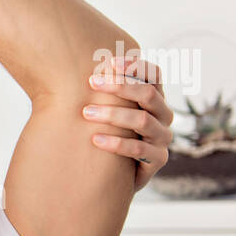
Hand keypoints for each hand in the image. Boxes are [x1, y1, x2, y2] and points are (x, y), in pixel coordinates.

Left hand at [85, 55, 174, 191]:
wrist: (119, 173)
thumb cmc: (110, 132)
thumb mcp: (109, 108)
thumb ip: (101, 90)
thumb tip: (72, 62)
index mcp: (155, 98)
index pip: (154, 75)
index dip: (135, 66)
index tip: (110, 62)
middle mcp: (163, 115)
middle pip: (149, 94)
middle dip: (119, 87)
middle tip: (91, 83)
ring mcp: (162, 138)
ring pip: (143, 120)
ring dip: (113, 114)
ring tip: (86, 113)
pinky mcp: (158, 159)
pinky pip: (139, 149)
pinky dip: (116, 143)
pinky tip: (95, 139)